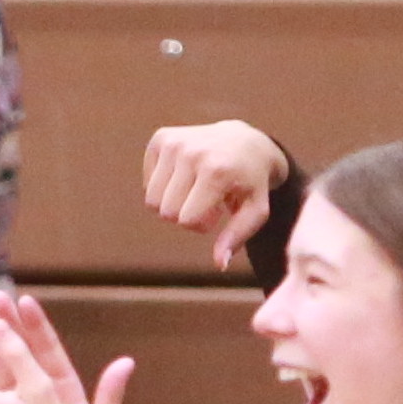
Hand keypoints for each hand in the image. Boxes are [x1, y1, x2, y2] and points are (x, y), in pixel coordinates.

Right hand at [139, 119, 288, 267]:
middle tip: (206, 203)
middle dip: (184, 216)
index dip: (200, 225)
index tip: (217, 214)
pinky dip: (164, 186)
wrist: (248, 142)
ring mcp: (174, 142)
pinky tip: (186, 177)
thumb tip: (220, 265)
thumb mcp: (255, 211)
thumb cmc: (251, 183)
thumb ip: (236, 238)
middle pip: (166, 212)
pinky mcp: (162, 138)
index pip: (186, 220)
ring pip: (151, 200)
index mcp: (215, 171)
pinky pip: (148, 182)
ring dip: (172, 203)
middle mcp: (191, 152)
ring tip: (196, 191)